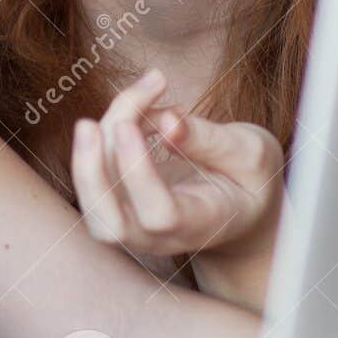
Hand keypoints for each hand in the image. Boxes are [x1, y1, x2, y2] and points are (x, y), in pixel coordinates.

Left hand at [71, 68, 282, 307]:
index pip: (160, 214)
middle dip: (89, 175)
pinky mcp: (118, 208)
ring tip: (126, 100)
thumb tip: (166, 121)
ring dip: (89, 150)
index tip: (129, 125)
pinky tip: (133, 106)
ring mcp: (135, 228)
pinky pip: (95, 180)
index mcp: (202, 224)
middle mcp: (162, 237)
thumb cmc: (248, 178)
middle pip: (110, 225)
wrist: (241, 206)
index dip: (138, 173)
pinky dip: (102, 138)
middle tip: (88, 124)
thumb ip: (208, 140)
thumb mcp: (249, 153)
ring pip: (94, 202)